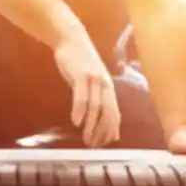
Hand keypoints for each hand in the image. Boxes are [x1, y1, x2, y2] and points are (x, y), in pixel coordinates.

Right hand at [53, 32, 120, 147]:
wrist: (72, 39)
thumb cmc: (79, 61)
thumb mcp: (90, 80)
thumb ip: (95, 96)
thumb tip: (96, 111)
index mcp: (108, 88)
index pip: (114, 114)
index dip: (110, 131)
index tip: (103, 145)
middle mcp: (105, 85)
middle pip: (108, 113)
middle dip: (102, 132)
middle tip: (94, 146)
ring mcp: (94, 80)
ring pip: (96, 107)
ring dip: (92, 126)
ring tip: (87, 140)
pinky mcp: (81, 75)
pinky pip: (82, 96)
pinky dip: (80, 110)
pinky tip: (76, 122)